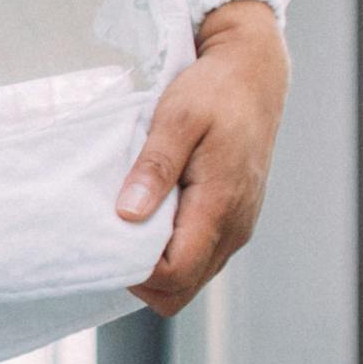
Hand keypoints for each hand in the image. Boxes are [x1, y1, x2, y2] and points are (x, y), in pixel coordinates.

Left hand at [123, 1, 290, 312]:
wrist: (254, 73)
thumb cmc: (215, 90)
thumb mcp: (177, 118)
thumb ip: (154, 168)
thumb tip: (128, 214)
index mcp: (220, 206)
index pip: (176, 275)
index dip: (137, 274)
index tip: (108, 243)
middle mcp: (234, 227)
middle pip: (182, 291)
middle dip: (143, 279)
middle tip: (112, 240)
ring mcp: (237, 226)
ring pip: (191, 278)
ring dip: (157, 265)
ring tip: (130, 225)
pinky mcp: (234, 218)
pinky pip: (199, 257)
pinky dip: (172, 251)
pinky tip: (151, 218)